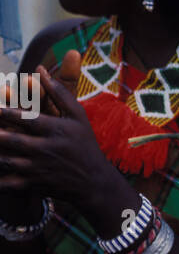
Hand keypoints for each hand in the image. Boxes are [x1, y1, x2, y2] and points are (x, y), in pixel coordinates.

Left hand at [0, 60, 112, 208]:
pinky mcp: (34, 185)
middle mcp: (46, 149)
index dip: (6, 111)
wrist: (94, 182)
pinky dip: (0, 181)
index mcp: (55, 130)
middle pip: (13, 140)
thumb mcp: (78, 116)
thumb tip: (40, 68)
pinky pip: (10, 184)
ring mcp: (39, 169)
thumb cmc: (84, 144)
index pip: (26, 118)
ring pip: (8, 162)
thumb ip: (59, 92)